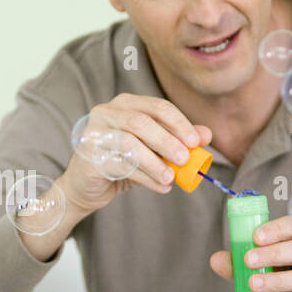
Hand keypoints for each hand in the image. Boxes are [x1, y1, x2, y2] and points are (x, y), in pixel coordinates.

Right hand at [60, 94, 212, 217]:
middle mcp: (106, 113)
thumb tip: (206, 135)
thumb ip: (176, 140)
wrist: (85, 187)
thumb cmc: (120, 163)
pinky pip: (120, 165)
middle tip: (186, 159)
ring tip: (171, 177)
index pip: (156, 106)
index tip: (196, 141)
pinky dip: (144, 177)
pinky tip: (160, 186)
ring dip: (154, 162)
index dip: (179, 122)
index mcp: (124, 104)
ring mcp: (93, 133)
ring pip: (129, 143)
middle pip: (141, 121)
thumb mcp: (152, 150)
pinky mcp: (88, 156)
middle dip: (167, 140)